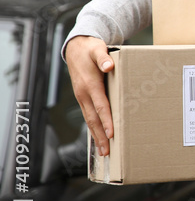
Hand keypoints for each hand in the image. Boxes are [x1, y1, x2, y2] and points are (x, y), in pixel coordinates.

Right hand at [66, 36, 114, 156]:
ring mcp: (82, 97)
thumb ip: (104, 58)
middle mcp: (84, 94)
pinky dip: (94, 127)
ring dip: (96, 135)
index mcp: (90, 84)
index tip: (113, 133)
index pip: (100, 106)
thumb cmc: (90, 49)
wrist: (76, 48)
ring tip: (103, 151)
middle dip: (100, 136)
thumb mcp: (98, 50)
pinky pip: (88, 115)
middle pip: (93, 119)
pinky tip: (99, 136)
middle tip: (107, 152)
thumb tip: (109, 66)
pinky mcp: (83, 98)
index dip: (107, 120)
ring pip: (89, 119)